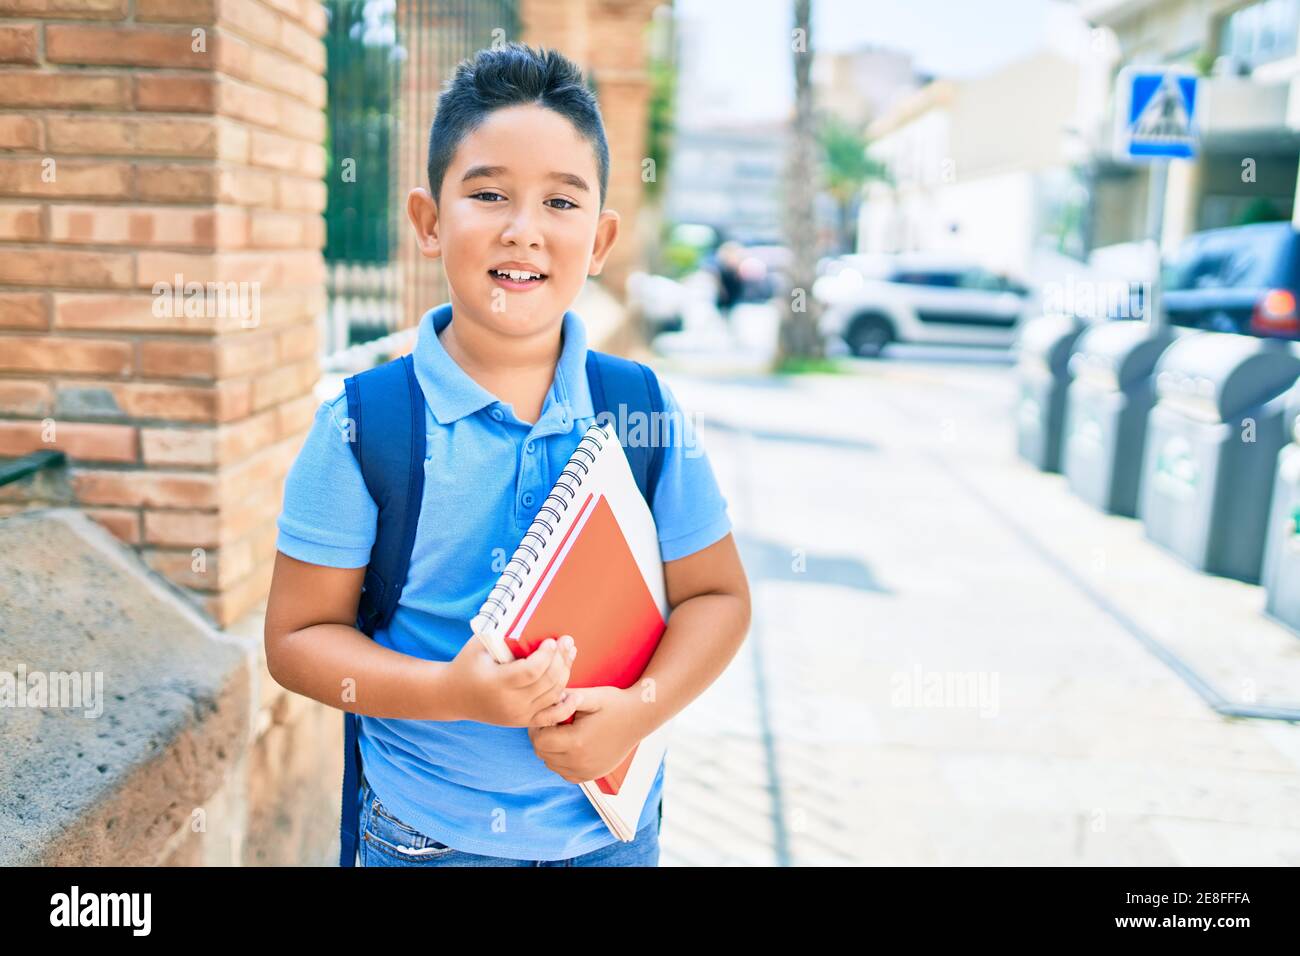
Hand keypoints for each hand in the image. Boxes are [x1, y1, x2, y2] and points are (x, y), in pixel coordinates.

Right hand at [444, 634, 577, 726]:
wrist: (453, 696)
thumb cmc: (467, 664)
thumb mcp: (478, 646)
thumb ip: (499, 634)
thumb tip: (524, 612)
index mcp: (497, 682)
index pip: (531, 671)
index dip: (546, 656)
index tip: (552, 641)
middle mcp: (509, 703)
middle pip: (546, 682)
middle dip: (561, 660)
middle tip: (568, 642)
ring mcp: (517, 715)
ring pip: (552, 696)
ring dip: (565, 674)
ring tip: (570, 654)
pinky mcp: (522, 722)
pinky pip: (551, 718)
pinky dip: (565, 707)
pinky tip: (575, 695)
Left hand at [527, 686, 646, 784]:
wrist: (640, 717)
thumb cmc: (615, 703)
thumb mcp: (591, 696)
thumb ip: (566, 696)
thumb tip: (546, 697)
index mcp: (576, 742)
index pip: (539, 740)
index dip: (539, 726)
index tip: (549, 715)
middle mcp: (579, 761)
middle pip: (543, 754)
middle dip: (543, 737)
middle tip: (555, 722)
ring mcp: (586, 771)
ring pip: (551, 765)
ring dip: (551, 750)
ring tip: (564, 732)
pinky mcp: (592, 775)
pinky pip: (565, 773)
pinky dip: (562, 762)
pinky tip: (572, 746)